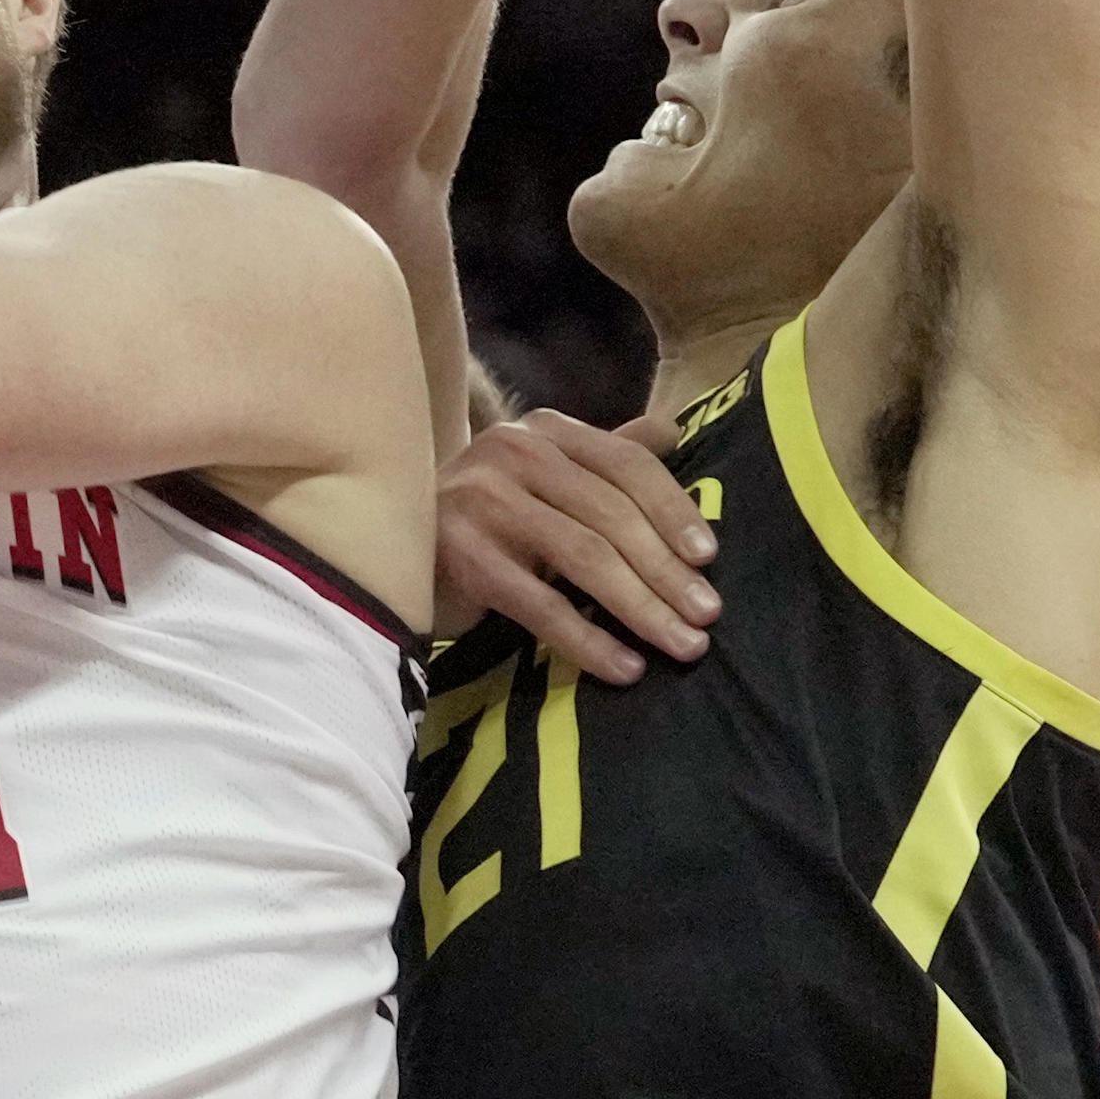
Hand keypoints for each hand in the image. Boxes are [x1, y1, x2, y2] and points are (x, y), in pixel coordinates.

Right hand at [438, 407, 719, 683]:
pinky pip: (542, 605)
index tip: (709, 558)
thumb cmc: (485, 519)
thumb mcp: (545, 478)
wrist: (390, 551)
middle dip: (666, 571)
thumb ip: (603, 457)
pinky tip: (624, 669)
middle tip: (707, 617)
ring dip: (642, 608)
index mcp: (543, 431)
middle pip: (610, 514)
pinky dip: (589, 641)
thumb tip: (672, 429)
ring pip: (584, 558)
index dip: (673, 509)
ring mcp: (482, 503)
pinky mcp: (461, 558)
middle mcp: (511, 454)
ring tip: (681, 646)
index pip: (624, 463)